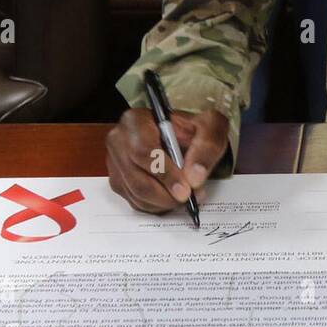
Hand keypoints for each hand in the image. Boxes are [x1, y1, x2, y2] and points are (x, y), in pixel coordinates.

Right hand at [105, 107, 228, 212]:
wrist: (184, 135)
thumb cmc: (193, 128)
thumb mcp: (210, 126)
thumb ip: (207, 146)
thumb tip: (194, 177)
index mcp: (135, 120)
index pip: (143, 151)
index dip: (165, 173)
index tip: (185, 189)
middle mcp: (118, 141)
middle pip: (137, 178)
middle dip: (166, 194)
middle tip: (189, 197)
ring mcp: (115, 163)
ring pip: (136, 194)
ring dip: (164, 202)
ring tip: (186, 195)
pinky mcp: (119, 182)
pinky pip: (136, 202)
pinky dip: (157, 206)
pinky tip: (172, 196)